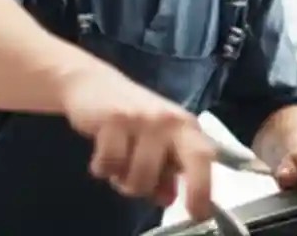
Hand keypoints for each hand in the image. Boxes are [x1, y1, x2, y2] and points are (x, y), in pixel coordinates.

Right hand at [62, 69, 216, 221]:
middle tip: (135, 184)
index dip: (202, 189)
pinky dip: (102, 168)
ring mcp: (142, 118)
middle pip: (167, 171)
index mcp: (186, 127)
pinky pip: (109, 164)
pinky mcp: (113, 119)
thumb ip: (166, 170)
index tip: (198, 214)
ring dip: (122, 180)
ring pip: (137, 175)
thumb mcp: (156, 142)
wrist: (93, 82)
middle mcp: (168, 121)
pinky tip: (101, 156)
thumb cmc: (131, 117)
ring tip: (118, 165)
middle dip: (148, 188)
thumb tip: (168, 198)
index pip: (203, 158)